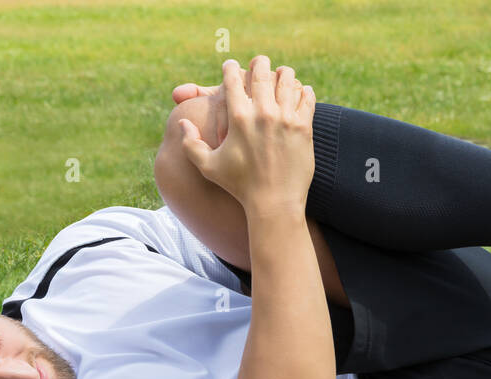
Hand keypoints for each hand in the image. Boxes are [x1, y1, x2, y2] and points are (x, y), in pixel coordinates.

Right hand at [175, 56, 315, 214]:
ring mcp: (286, 119)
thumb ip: (190, 143)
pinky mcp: (305, 128)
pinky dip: (304, 92)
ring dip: (283, 74)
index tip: (232, 67)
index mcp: (238, 117)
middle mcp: (262, 113)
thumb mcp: (208, 167)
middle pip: (261, 71)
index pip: (233, 78)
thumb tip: (183, 122)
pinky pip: (307, 97)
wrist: (274, 204)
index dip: (231, 68)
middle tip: (259, 63)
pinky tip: (301, 93)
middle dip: (259, 63)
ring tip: (282, 76)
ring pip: (287, 79)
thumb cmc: (239, 187)